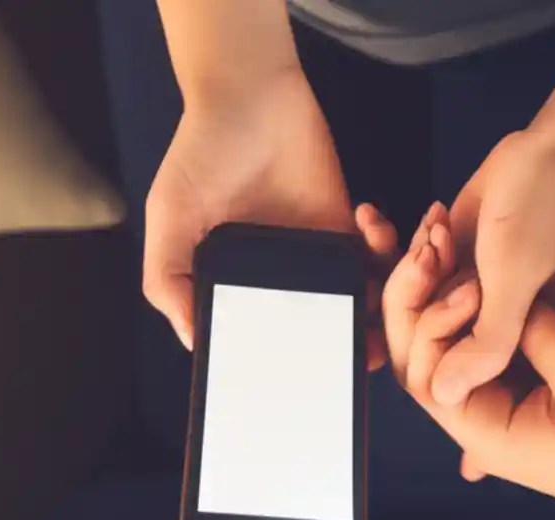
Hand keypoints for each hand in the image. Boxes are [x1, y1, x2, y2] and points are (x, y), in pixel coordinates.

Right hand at [143, 72, 357, 351]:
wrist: (249, 95)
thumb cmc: (200, 155)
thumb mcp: (168, 221)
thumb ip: (169, 282)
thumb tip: (192, 341)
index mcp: (237, 286)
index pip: (265, 340)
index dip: (285, 367)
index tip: (304, 388)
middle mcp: (281, 279)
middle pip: (319, 330)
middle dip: (342, 349)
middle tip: (357, 360)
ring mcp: (318, 255)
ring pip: (357, 302)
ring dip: (376, 308)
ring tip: (376, 303)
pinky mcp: (348, 226)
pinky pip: (377, 257)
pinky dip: (385, 251)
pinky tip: (368, 225)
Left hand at [377, 209, 554, 519]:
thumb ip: (540, 338)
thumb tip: (493, 299)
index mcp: (488, 431)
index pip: (424, 374)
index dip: (431, 322)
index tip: (470, 283)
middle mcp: (483, 418)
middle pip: (424, 356)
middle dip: (423, 302)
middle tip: (443, 247)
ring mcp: (503, 398)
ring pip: (450, 340)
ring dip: (446, 293)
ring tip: (450, 238)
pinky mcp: (527, 379)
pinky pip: (485, 337)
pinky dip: (476, 300)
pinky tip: (475, 257)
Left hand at [430, 130, 554, 405]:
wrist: (551, 152)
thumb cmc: (546, 214)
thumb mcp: (516, 283)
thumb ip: (487, 343)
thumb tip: (443, 395)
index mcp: (521, 357)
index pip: (452, 384)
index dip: (433, 347)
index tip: (456, 294)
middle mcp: (494, 339)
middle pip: (424, 349)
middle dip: (417, 301)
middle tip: (436, 255)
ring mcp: (473, 307)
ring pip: (414, 312)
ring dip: (413, 270)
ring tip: (441, 232)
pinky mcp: (458, 275)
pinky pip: (415, 282)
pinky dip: (415, 251)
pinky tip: (438, 218)